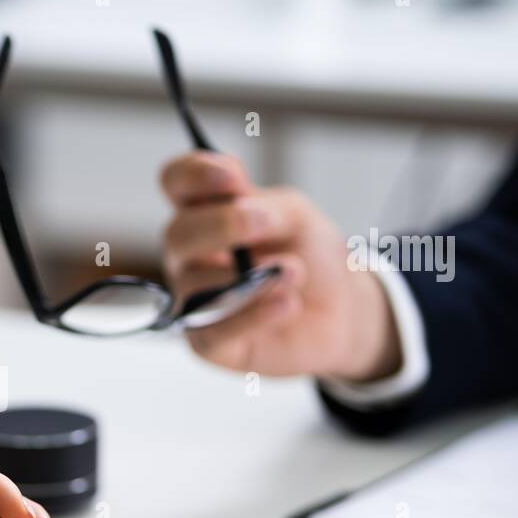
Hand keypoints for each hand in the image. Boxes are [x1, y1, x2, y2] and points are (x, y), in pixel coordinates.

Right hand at [159, 151, 402, 381]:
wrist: (341, 312)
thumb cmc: (310, 257)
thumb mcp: (296, 218)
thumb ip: (265, 208)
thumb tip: (239, 207)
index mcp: (205, 212)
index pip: (176, 182)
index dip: (193, 174)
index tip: (232, 177)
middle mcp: (190, 256)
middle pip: (176, 235)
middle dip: (220, 226)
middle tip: (263, 224)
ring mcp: (195, 300)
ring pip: (192, 287)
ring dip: (246, 278)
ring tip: (294, 273)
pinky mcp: (209, 343)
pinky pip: (212, 332)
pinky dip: (252, 317)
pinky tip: (287, 305)